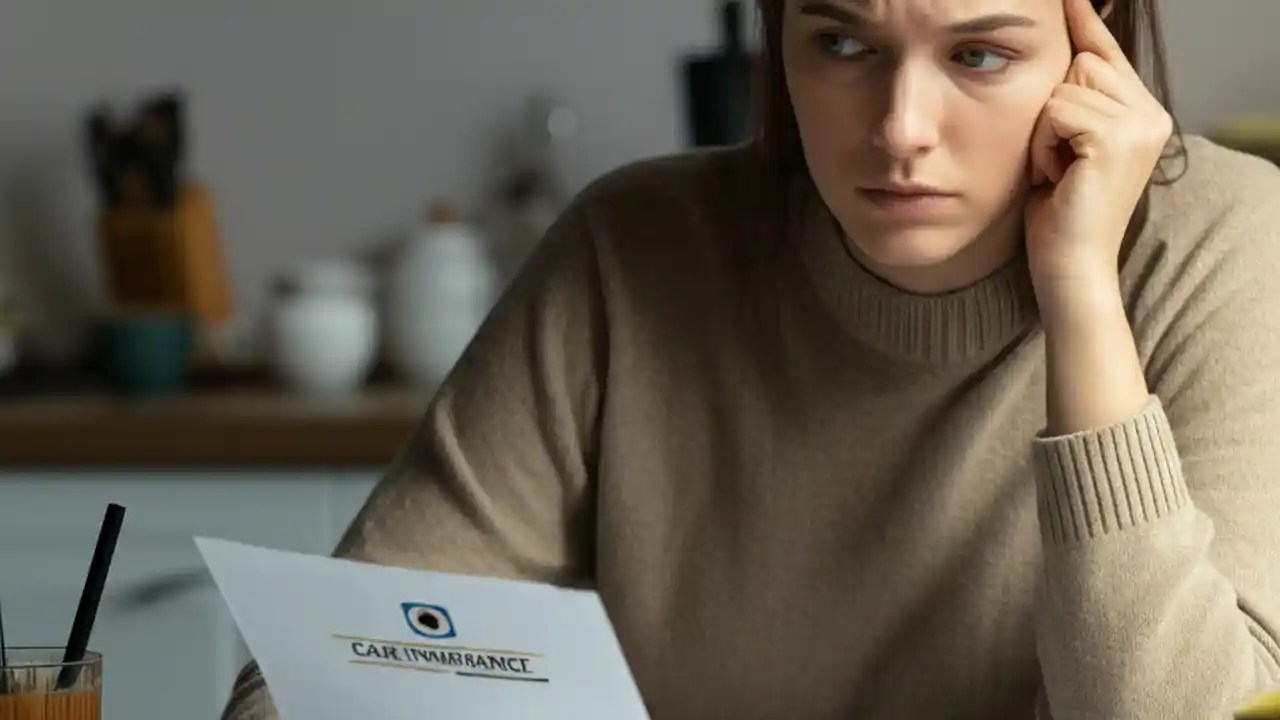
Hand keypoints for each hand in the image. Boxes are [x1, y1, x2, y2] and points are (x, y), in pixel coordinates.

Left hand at [1024, 0, 1172, 313]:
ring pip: (1063, 85)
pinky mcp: (1115, 137)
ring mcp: (1139, 124)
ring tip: (1056, 170)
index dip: (1083, 24)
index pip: (1106, 53)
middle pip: (1080, 62)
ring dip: (1042, 131)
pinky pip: (1055, 110)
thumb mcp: (1064, 147)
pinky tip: (1055, 176)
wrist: (1069, 266)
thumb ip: (1070, 103)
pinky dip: (1041, 144)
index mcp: (1144, 113)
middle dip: (1050, 109)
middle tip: (1055, 160)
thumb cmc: (1059, 214)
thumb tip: (1057, 52)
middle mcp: (1151, 113)